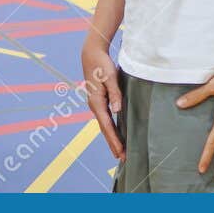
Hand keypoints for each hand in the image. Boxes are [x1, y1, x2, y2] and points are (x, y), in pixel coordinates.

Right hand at [80, 40, 124, 159]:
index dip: (114, 140)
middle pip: (104, 129)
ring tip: (119, 151)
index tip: (120, 152)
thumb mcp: (110, 77)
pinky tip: (116, 134)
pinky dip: (110, 129)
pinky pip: (105, 119)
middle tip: (122, 159)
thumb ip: (115, 94)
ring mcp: (95, 104)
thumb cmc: (102, 64)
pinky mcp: (99, 101)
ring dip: (112, 138)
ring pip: (104, 125)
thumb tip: (117, 111)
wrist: (92, 54)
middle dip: (113, 144)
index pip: (107, 126)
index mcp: (97, 102)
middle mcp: (94, 105)